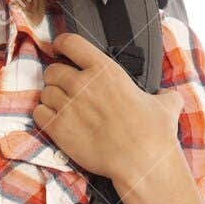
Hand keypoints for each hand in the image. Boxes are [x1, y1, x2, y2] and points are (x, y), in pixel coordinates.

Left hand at [32, 31, 183, 200]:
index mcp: (105, 70)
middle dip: (57, 77)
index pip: (71, 42)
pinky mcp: (59, 128)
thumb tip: (166, 96)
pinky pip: (38, 113)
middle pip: (53, 69)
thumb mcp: (166, 104)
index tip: (60, 47)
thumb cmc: (153, 133)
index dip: (63, 44)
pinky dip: (43, 115)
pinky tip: (54, 120)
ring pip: (44, 92)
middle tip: (65, 87)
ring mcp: (68, 105)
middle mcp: (82, 83)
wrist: (140, 161)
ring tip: (62, 107)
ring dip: (51, 98)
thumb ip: (162, 94)